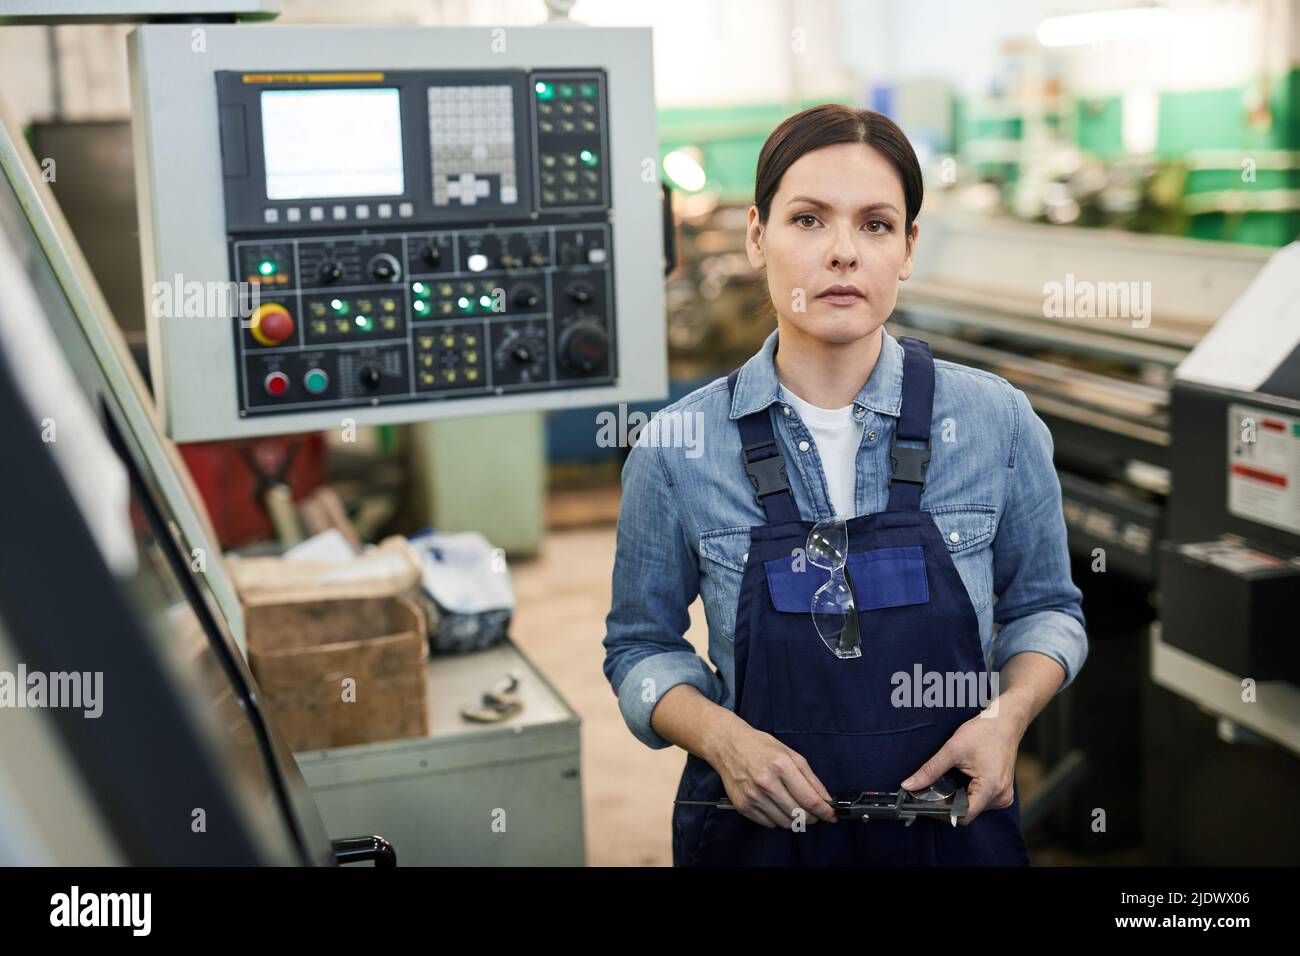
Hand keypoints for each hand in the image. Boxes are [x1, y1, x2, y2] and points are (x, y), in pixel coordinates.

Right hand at [708, 723, 837, 828]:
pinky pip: (769, 824)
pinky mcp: (743, 806)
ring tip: (792, 805)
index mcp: (781, 766)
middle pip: (798, 814)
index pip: (809, 799)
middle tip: (813, 811)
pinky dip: (777, 819)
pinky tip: (775, 805)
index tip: (831, 816)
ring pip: (785, 823)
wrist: (728, 745)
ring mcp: (753, 796)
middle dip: (812, 817)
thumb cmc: (761, 747)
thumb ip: (810, 778)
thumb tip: (825, 799)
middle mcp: (766, 783)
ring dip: (794, 819)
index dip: (824, 811)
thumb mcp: (790, 754)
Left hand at [900, 702, 1026, 824]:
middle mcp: (1000, 797)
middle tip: (939, 785)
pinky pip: (982, 801)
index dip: (944, 812)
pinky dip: (971, 792)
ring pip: (974, 807)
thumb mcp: (952, 750)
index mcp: (990, 789)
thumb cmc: (983, 732)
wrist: (1004, 722)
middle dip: (951, 801)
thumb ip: (930, 770)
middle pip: (968, 811)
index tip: (930, 803)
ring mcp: (1004, 795)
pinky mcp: (1003, 792)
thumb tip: (910, 785)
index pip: (963, 815)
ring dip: (962, 796)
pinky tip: (966, 778)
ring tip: (957, 776)